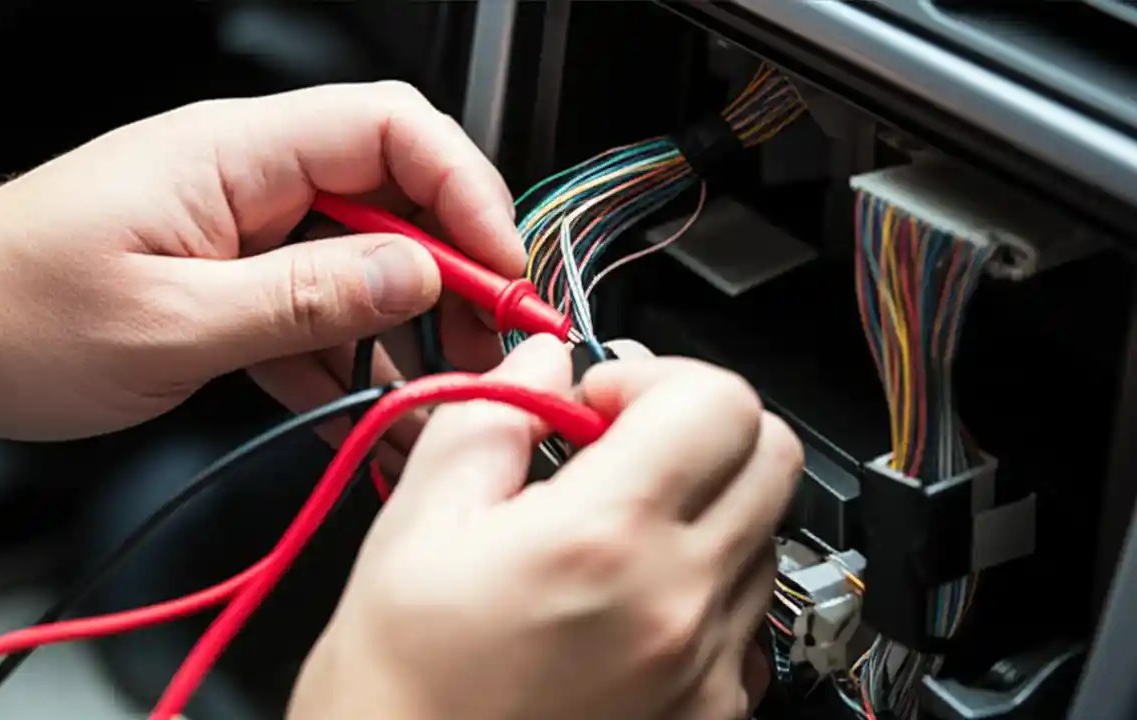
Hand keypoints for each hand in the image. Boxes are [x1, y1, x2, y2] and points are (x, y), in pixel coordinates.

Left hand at [0, 81, 521, 453]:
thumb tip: (417, 276)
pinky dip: (341, 356)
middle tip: (478, 343)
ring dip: (401, 326)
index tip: (498, 268)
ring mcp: (239, 228)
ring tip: (424, 394)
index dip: (465, 191)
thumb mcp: (172, 322)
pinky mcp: (226, 277)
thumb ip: (304, 299)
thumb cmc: (9, 317)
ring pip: (361, 258)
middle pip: (394, 194)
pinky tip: (354, 409)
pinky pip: (311, 305)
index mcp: (234, 154)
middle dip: (450, 269)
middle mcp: (246, 177)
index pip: (393, 129)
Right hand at [287, 335, 801, 719]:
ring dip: (700, 506)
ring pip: (763, 532)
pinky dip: (702, 584)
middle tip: (620, 448)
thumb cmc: (398, 689)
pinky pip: (748, 616)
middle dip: (698, 427)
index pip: (718, 401)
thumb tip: (541, 363)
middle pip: (771, 455)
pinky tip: (627, 600)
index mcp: (603, 538)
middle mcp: (678, 603)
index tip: (598, 406)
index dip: (656, 378)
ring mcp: (707, 668)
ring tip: (610, 535)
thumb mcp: (415, 527)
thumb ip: (489, 418)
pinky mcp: (712, 715)